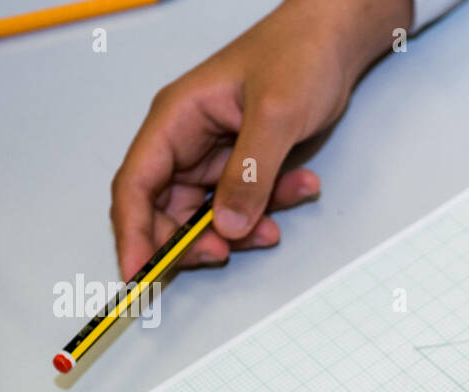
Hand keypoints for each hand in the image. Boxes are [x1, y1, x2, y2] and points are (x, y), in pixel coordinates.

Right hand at [110, 0, 410, 278]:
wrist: (336, 41)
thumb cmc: (299, 55)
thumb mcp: (276, 115)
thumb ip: (251, 173)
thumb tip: (229, 226)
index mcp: (176, 119)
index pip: (137, 184)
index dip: (132, 232)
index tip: (138, 272)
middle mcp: (187, 140)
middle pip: (166, 210)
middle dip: (192, 239)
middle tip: (224, 253)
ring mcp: (215, 156)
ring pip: (210, 213)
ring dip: (243, 226)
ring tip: (279, 218)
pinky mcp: (244, 165)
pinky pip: (246, 202)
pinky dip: (269, 208)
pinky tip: (302, 188)